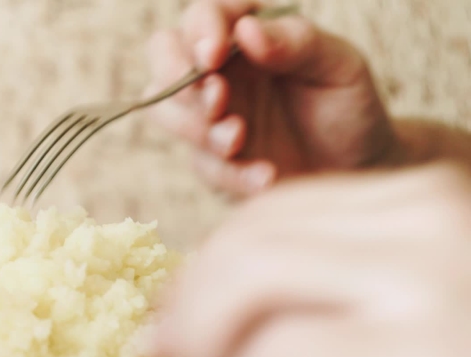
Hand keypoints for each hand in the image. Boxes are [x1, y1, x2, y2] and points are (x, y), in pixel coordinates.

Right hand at [145, 0, 397, 196]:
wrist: (357, 165)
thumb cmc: (347, 104)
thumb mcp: (338, 65)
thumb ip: (296, 43)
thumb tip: (246, 30)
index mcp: (245, 33)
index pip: (202, 17)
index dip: (199, 32)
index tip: (212, 57)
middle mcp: (217, 69)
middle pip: (163, 55)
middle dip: (178, 79)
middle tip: (217, 101)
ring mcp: (208, 114)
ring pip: (164, 110)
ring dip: (196, 127)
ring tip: (240, 140)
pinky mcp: (211, 158)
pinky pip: (201, 164)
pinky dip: (230, 173)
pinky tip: (266, 176)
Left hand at [153, 160, 470, 356]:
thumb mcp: (415, 307)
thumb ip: (338, 290)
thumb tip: (216, 313)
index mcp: (421, 202)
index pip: (277, 212)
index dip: (210, 264)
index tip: (182, 312)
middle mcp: (423, 222)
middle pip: (250, 241)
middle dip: (190, 305)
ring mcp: (422, 281)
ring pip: (247, 286)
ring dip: (206, 353)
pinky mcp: (419, 352)